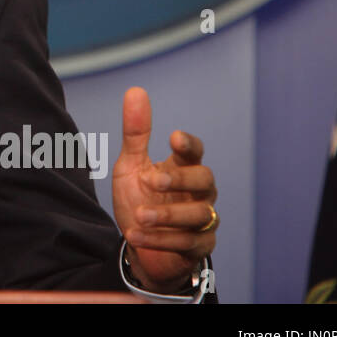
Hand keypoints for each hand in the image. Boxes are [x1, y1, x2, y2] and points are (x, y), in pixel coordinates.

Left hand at [111, 86, 216, 293]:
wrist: (138, 245)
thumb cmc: (139, 199)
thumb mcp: (131, 166)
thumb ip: (135, 133)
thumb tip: (135, 90)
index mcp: (182, 168)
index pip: (195, 152)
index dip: (189, 144)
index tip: (174, 138)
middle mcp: (199, 192)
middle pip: (205, 179)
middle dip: (180, 179)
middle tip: (151, 181)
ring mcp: (202, 221)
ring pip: (199, 214)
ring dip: (166, 215)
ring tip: (139, 215)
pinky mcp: (199, 246)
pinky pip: (187, 243)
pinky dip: (159, 239)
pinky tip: (135, 234)